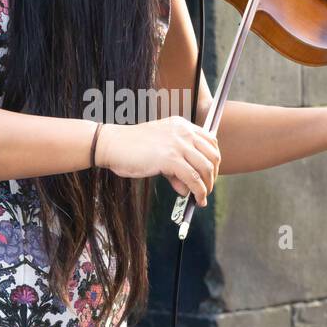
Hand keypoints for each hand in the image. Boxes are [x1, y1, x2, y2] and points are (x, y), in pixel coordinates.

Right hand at [95, 115, 220, 206]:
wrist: (112, 145)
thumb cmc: (131, 149)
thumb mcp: (159, 153)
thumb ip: (176, 167)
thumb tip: (188, 188)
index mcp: (181, 125)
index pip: (210, 140)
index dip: (214, 160)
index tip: (210, 174)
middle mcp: (183, 132)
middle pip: (213, 154)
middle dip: (213, 175)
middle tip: (208, 188)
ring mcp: (178, 144)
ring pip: (206, 168)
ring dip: (208, 186)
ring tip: (202, 197)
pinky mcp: (171, 159)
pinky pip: (194, 179)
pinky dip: (200, 192)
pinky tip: (197, 200)